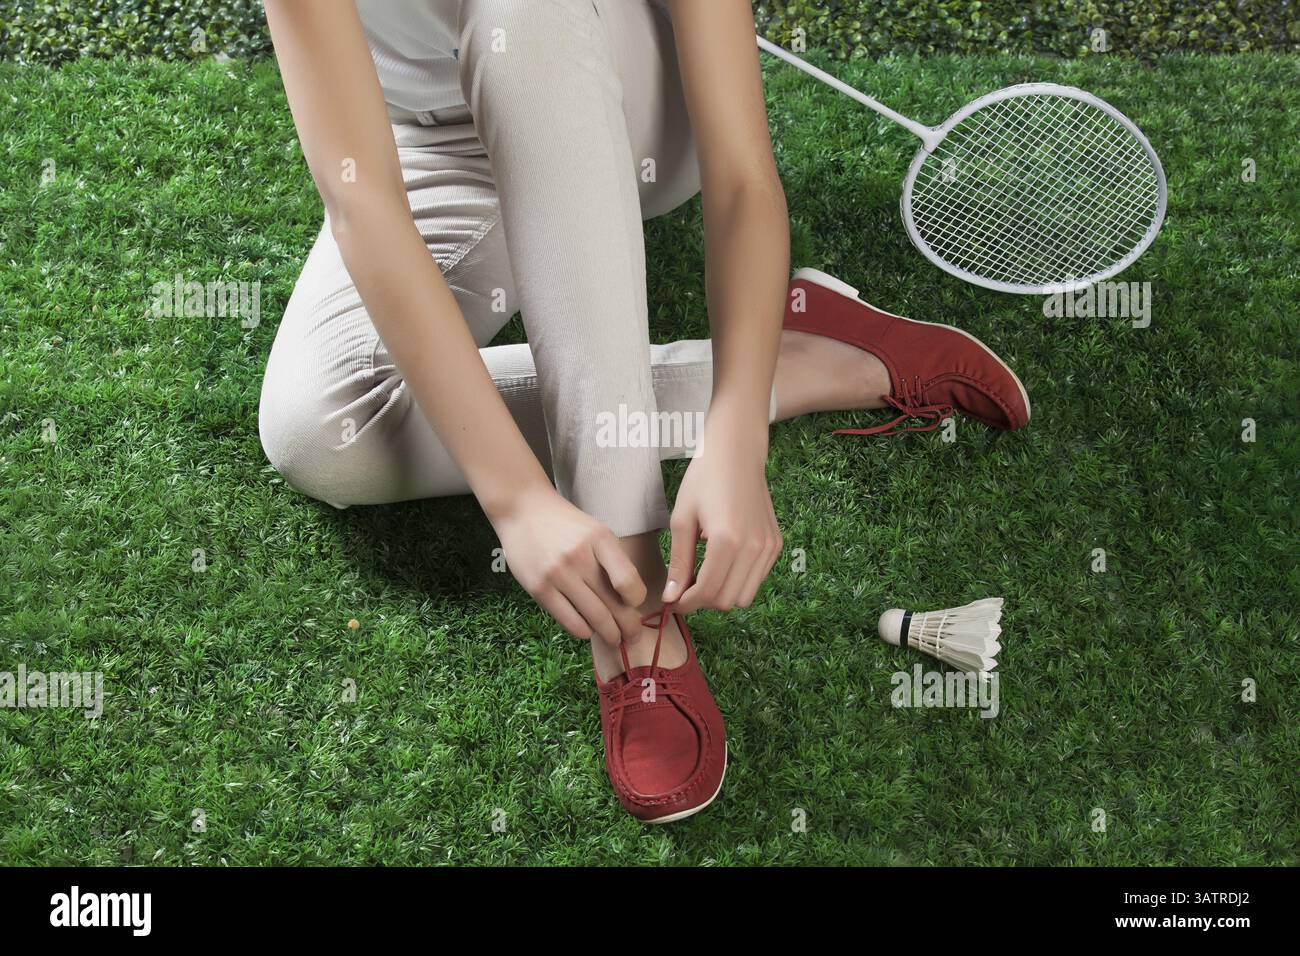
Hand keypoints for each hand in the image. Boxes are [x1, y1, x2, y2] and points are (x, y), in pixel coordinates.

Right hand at [488, 485, 646, 645]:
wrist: (522, 510)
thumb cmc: (566, 524)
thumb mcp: (596, 532)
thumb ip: (613, 561)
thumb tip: (630, 601)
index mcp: (600, 539)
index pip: (628, 581)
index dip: (637, 599)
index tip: (635, 604)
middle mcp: (579, 557)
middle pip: (613, 605)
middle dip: (629, 627)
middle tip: (634, 637)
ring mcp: (557, 574)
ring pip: (594, 618)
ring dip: (609, 634)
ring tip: (615, 639)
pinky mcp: (539, 589)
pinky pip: (569, 621)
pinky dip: (584, 631)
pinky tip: (588, 629)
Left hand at [664, 425, 781, 611]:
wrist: (737, 453)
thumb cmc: (703, 480)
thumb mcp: (681, 519)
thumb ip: (679, 562)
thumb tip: (671, 597)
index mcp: (727, 541)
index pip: (708, 592)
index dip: (687, 603)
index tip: (673, 600)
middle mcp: (753, 547)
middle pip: (727, 601)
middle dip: (703, 601)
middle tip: (685, 587)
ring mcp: (768, 547)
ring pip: (744, 596)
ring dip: (721, 594)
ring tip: (703, 575)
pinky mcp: (775, 544)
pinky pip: (756, 579)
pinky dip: (737, 581)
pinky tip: (722, 562)